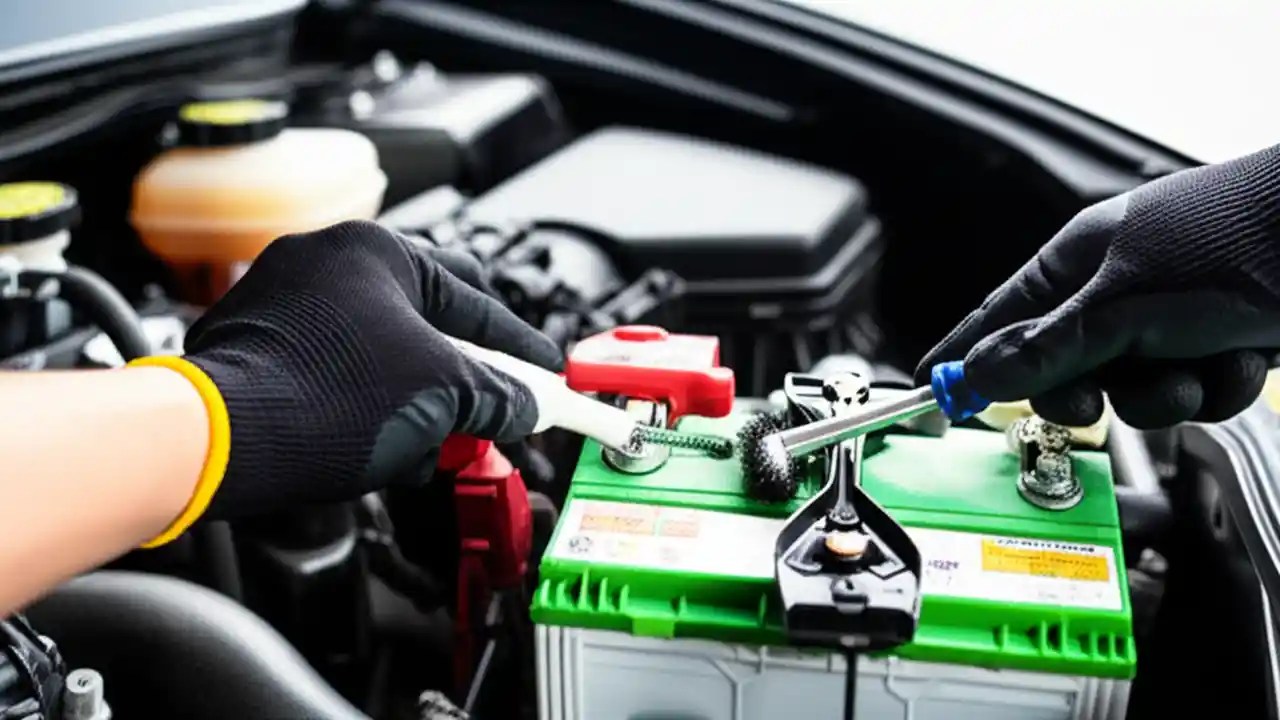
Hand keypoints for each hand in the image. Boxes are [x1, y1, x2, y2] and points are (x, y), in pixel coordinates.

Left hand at [184, 220, 561, 516]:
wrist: (223, 442)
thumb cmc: (324, 399)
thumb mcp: (443, 397)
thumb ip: (497, 397)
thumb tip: (521, 408)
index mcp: (376, 251)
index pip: (474, 301)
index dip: (519, 345)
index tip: (542, 373)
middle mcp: (324, 263)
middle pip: (424, 321)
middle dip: (464, 370)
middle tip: (492, 402)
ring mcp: (284, 303)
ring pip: (380, 351)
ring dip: (417, 397)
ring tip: (435, 442)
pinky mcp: (255, 347)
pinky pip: (336, 372)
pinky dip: (369, 406)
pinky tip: (385, 449)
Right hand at [917, 144, 1279, 428]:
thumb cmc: (1234, 241)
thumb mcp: (1123, 306)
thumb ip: (1047, 348)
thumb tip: (978, 374)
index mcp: (1077, 262)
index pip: (997, 319)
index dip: (964, 359)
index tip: (932, 396)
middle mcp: (1117, 289)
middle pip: (1063, 369)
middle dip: (1087, 392)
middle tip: (1092, 402)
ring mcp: (1170, 316)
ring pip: (1133, 390)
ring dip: (1164, 392)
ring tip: (1194, 366)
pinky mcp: (1219, 340)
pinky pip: (1191, 391)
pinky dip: (1216, 386)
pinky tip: (1239, 359)